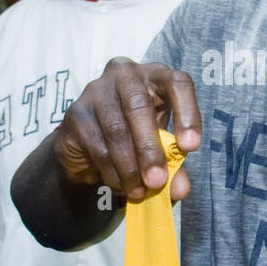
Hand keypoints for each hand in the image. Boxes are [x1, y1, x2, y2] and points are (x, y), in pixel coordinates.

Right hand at [51, 57, 200, 200]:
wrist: (90, 144)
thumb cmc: (136, 135)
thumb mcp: (161, 148)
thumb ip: (173, 165)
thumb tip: (180, 189)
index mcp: (155, 76)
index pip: (176, 82)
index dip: (187, 112)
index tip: (190, 147)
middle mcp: (124, 74)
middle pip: (138, 105)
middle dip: (150, 148)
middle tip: (157, 181)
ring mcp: (96, 91)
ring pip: (116, 129)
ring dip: (130, 166)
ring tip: (140, 191)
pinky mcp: (76, 113)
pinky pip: (97, 146)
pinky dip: (112, 172)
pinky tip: (122, 186)